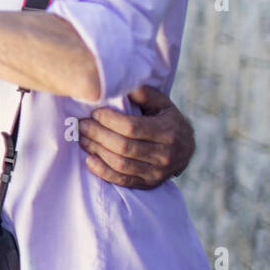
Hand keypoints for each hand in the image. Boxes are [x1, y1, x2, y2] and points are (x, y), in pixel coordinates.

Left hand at [78, 85, 194, 189]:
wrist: (187, 150)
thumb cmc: (169, 121)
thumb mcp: (163, 104)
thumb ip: (144, 94)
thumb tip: (121, 85)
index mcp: (168, 131)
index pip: (132, 127)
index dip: (109, 120)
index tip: (95, 113)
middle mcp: (165, 154)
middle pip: (123, 146)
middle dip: (98, 134)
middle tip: (82, 125)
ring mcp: (157, 172)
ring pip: (120, 164)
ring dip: (97, 151)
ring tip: (83, 139)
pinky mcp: (149, 184)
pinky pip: (122, 180)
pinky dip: (103, 171)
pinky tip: (90, 160)